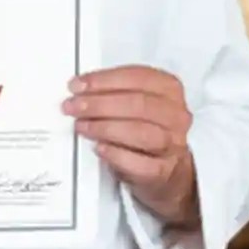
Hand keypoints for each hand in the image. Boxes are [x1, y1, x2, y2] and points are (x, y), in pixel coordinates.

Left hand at [63, 66, 198, 226]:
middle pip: (138, 104)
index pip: (137, 77)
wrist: (166, 169)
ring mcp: (172, 144)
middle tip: (73, 106)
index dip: (104, 80)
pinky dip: (115, 154)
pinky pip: (139, 163)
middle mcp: (175, 115)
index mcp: (169, 89)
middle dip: (100, 104)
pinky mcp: (162, 171)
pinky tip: (98, 147)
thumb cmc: (145, 127)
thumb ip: (112, 90)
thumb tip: (79, 89)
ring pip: (140, 132)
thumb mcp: (135, 101)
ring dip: (104, 127)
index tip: (77, 85)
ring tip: (81, 126)